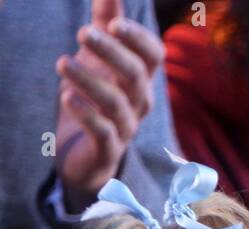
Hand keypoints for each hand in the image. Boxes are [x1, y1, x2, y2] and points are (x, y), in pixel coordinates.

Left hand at [54, 0, 164, 212]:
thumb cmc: (96, 96)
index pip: (153, 55)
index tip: (114, 23)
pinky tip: (68, 97)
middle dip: (112, 53)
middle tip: (83, 33)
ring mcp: (125, 127)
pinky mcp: (107, 149)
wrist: (85, 151)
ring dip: (90, 81)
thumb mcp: (100, 57)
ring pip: (117, 104)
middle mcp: (139, 102)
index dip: (138, 39)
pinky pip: (104, 133)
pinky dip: (87, 116)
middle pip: (136, 75)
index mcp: (140, 78)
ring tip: (62, 62)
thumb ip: (106, 22)